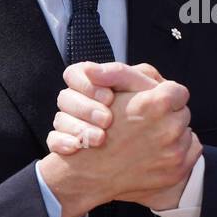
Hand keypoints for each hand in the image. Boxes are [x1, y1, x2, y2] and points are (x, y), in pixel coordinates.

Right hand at [38, 62, 201, 216]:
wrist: (91, 171)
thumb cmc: (98, 127)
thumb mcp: (115, 92)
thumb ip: (138, 76)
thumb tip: (159, 80)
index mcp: (158, 104)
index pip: (178, 92)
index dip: (165, 96)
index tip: (155, 104)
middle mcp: (169, 128)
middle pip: (182, 113)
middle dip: (169, 115)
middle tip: (147, 123)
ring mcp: (175, 152)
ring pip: (186, 132)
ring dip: (172, 133)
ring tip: (148, 139)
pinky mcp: (178, 170)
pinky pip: (192, 150)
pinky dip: (179, 149)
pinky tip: (157, 151)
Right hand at [45, 61, 162, 152]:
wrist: (162, 136)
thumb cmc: (156, 105)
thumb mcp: (143, 87)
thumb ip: (119, 73)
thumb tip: (90, 69)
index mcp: (94, 80)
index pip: (73, 74)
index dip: (86, 85)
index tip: (109, 98)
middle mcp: (80, 100)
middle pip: (65, 98)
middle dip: (85, 109)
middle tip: (107, 120)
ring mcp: (73, 121)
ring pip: (60, 119)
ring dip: (77, 128)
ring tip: (99, 139)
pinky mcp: (69, 142)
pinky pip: (53, 141)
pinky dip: (62, 143)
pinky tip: (77, 148)